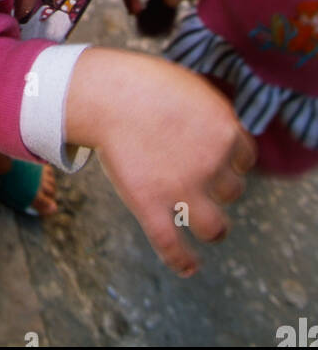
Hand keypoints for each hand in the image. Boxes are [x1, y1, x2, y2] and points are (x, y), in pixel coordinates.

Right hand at [65, 48, 254, 275]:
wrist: (105, 91)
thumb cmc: (139, 82)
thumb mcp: (189, 88)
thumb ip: (205, 113)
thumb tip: (208, 129)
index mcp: (224, 129)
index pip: (244, 156)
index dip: (231, 160)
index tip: (218, 161)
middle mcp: (211, 162)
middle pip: (232, 190)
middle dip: (219, 187)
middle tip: (199, 182)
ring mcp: (182, 187)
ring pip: (213, 226)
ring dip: (212, 227)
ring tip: (206, 227)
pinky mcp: (150, 204)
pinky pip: (171, 244)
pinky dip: (182, 260)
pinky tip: (188, 267)